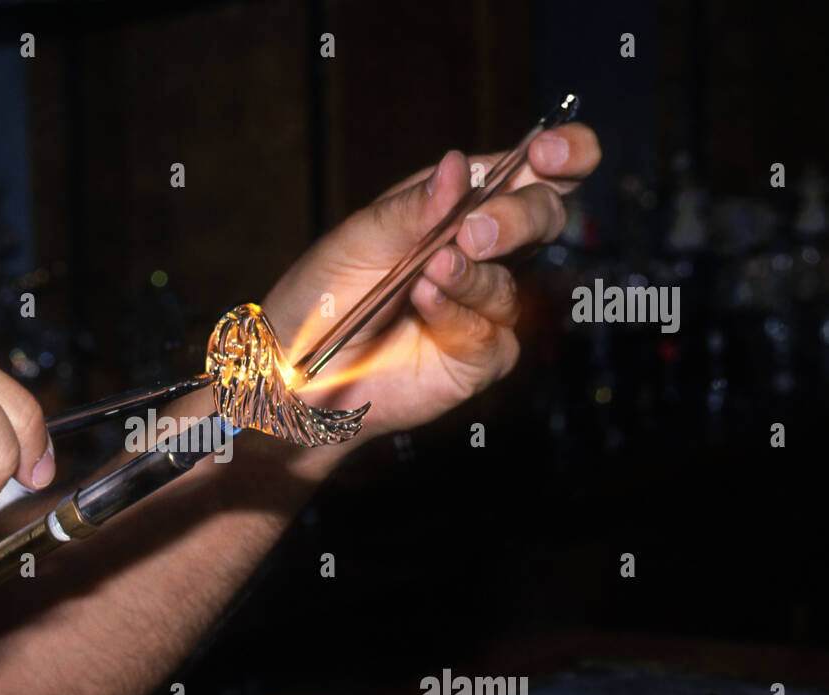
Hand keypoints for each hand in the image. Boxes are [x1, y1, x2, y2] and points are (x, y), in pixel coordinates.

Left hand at [262, 123, 600, 434]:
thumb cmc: (323, 296)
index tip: (549, 153)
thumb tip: (459, 165)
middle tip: (474, 230)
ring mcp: (486, 305)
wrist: (299, 373)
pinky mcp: (481, 356)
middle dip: (519, 217)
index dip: (562, 154)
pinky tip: (424, 303)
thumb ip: (412, 207)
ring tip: (427, 270)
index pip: (535, 169)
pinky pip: (488, 331)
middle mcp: (483, 251)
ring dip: (471, 273)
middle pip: (545, 217)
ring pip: (511, 280)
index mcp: (460, 205)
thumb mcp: (359, 238)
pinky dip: (456, 313)